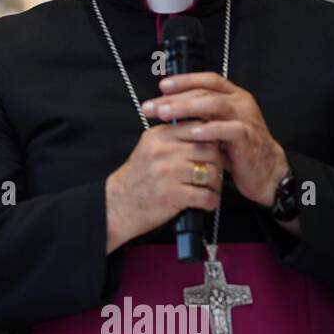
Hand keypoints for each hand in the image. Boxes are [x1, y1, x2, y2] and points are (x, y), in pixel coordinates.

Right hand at [105, 124, 224, 251]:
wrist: (117, 205)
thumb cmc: (138, 179)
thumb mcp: (149, 148)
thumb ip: (173, 137)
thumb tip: (207, 133)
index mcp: (158, 136)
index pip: (198, 128)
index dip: (211, 140)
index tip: (210, 152)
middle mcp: (163, 151)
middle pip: (209, 150)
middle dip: (216, 164)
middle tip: (211, 174)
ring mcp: (167, 172)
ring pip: (210, 173)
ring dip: (215, 185)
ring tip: (208, 189)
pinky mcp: (172, 195)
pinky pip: (206, 196)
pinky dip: (210, 202)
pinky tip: (204, 203)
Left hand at [142, 72, 288, 208]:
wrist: (265, 171)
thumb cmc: (236, 148)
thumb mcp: (215, 126)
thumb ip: (198, 115)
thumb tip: (164, 107)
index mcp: (233, 96)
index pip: (208, 80)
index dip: (185, 80)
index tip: (162, 86)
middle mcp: (240, 102)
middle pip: (205, 92)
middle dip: (176, 98)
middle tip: (153, 107)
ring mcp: (246, 118)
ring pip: (215, 105)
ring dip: (187, 108)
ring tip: (165, 114)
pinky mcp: (248, 137)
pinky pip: (228, 130)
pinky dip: (208, 130)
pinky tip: (191, 132)